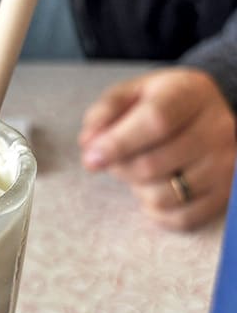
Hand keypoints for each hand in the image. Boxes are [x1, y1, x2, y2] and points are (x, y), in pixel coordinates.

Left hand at [78, 68, 236, 230]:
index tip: (91, 159)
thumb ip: (104, 113)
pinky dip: (157, 211)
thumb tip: (89, 145)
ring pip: (163, 196)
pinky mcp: (225, 194)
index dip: (118, 144)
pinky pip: (180, 219)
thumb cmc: (161, 104)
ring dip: (138, 189)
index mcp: (191, 93)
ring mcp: (225, 164)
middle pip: (152, 165)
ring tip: (142, 170)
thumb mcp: (131, 94)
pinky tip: (155, 190)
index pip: (155, 122)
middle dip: (121, 168)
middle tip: (118, 160)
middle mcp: (217, 128)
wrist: (206, 114)